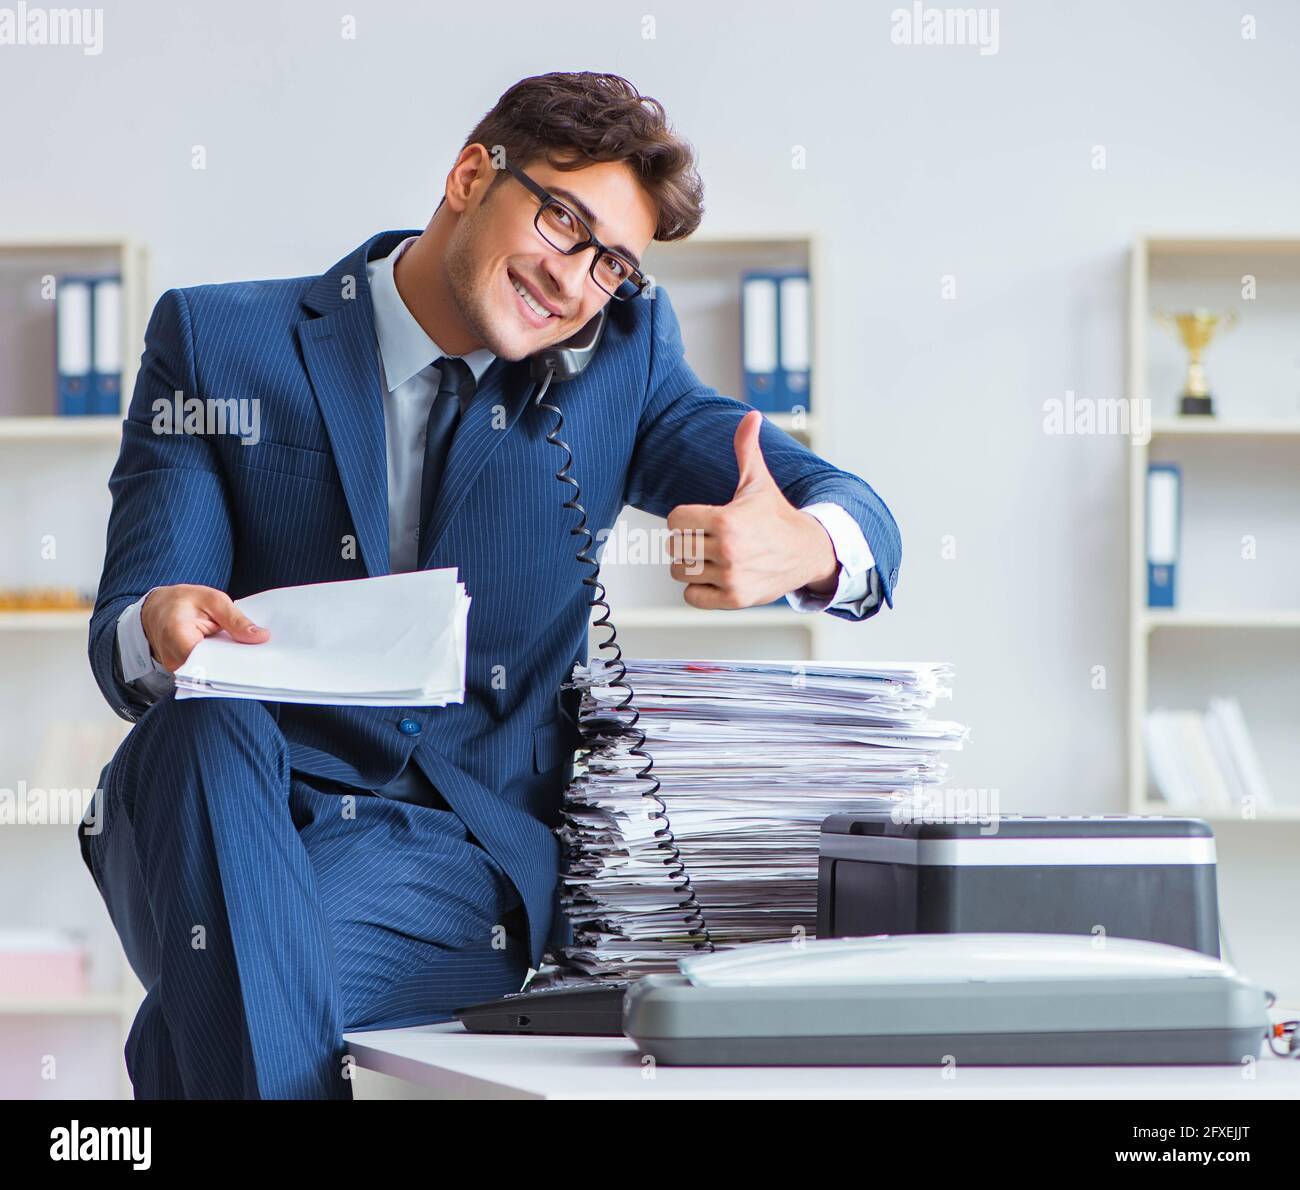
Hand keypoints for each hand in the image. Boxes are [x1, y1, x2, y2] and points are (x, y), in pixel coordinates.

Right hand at [140, 584, 268, 672]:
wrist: (157, 608)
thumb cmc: (184, 601)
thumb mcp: (213, 600)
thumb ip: (236, 620)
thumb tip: (262, 637)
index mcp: (177, 635)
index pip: (208, 660)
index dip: (234, 662)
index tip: (257, 660)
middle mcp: (173, 658)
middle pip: (211, 672)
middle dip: (237, 666)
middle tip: (262, 659)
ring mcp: (177, 669)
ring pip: (209, 675)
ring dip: (230, 667)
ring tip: (251, 657)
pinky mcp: (182, 672)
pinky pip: (205, 673)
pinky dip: (221, 666)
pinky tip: (236, 658)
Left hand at [666, 410, 839, 608]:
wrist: (808, 552)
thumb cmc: (777, 516)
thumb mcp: (759, 482)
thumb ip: (746, 449)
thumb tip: (751, 416)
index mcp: (727, 519)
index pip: (675, 520)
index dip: (684, 518)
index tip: (700, 518)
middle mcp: (728, 550)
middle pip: (675, 546)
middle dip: (687, 541)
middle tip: (708, 538)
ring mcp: (730, 577)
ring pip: (680, 572)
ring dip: (691, 565)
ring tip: (711, 557)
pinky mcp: (734, 599)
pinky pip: (691, 597)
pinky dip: (698, 589)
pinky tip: (715, 576)